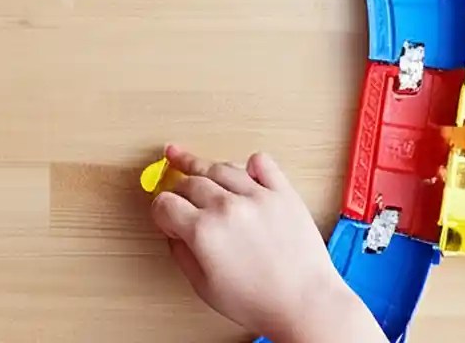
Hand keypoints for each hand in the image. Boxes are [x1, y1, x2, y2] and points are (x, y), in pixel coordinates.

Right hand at [150, 145, 380, 342]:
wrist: (304, 303)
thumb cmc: (259, 302)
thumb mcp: (205, 288)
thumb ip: (182, 255)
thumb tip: (174, 233)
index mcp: (204, 231)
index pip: (165, 202)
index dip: (160, 210)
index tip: (165, 214)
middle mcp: (228, 207)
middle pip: (189, 181)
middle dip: (179, 189)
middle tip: (178, 195)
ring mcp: (257, 196)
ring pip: (219, 167)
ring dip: (203, 168)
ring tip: (192, 164)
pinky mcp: (282, 193)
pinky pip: (260, 162)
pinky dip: (248, 164)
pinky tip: (241, 170)